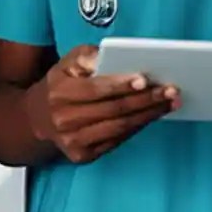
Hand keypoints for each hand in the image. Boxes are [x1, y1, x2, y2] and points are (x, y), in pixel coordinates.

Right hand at [26, 45, 178, 163]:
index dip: (122, 85)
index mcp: (60, 93)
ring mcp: (73, 141)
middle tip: (171, 90)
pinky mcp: (83, 155)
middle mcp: (65, 119)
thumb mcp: (67, 63)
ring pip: (120, 128)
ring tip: (170, 103)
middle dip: (146, 100)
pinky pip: (117, 140)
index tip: (146, 79)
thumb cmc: (61, 85)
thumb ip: (86, 56)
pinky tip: (153, 115)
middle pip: (114, 110)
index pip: (97, 89)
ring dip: (149, 115)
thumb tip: (106, 56)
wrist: (39, 119)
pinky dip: (138, 127)